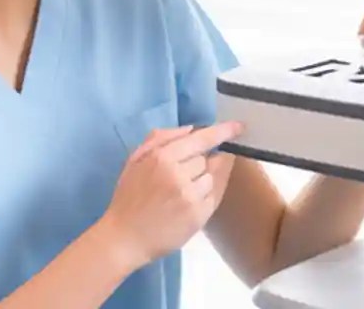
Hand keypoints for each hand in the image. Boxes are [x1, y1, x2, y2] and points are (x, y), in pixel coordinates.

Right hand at [98, 122, 241, 268]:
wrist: (125, 237)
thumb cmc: (129, 197)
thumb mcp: (136, 160)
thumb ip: (161, 138)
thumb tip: (191, 129)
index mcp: (162, 157)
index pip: (201, 139)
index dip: (223, 131)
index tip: (239, 126)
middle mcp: (179, 174)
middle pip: (206, 159)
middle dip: (198, 163)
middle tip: (179, 176)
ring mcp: (190, 196)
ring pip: (212, 177)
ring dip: (201, 182)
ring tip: (180, 193)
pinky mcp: (198, 215)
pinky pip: (213, 196)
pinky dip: (204, 197)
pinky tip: (187, 204)